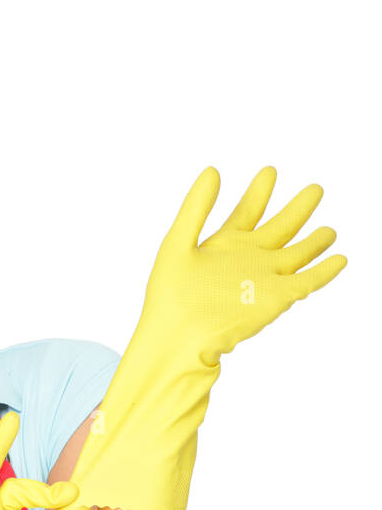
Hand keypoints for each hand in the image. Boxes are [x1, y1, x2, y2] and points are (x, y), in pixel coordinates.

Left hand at [137, 166, 346, 367]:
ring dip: (314, 241)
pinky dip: (324, 270)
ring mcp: (264, 278)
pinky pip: (307, 281)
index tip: (270, 172)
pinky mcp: (276, 298)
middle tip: (315, 189)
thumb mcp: (178, 243)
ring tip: (330, 230)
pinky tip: (340, 259)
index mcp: (224, 244)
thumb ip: (196, 208)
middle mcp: (248, 259)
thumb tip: (214, 170)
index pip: (248, 211)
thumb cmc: (169, 297)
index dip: (260, 192)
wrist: (177, 339)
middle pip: (280, 228)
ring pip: (298, 254)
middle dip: (297, 209)